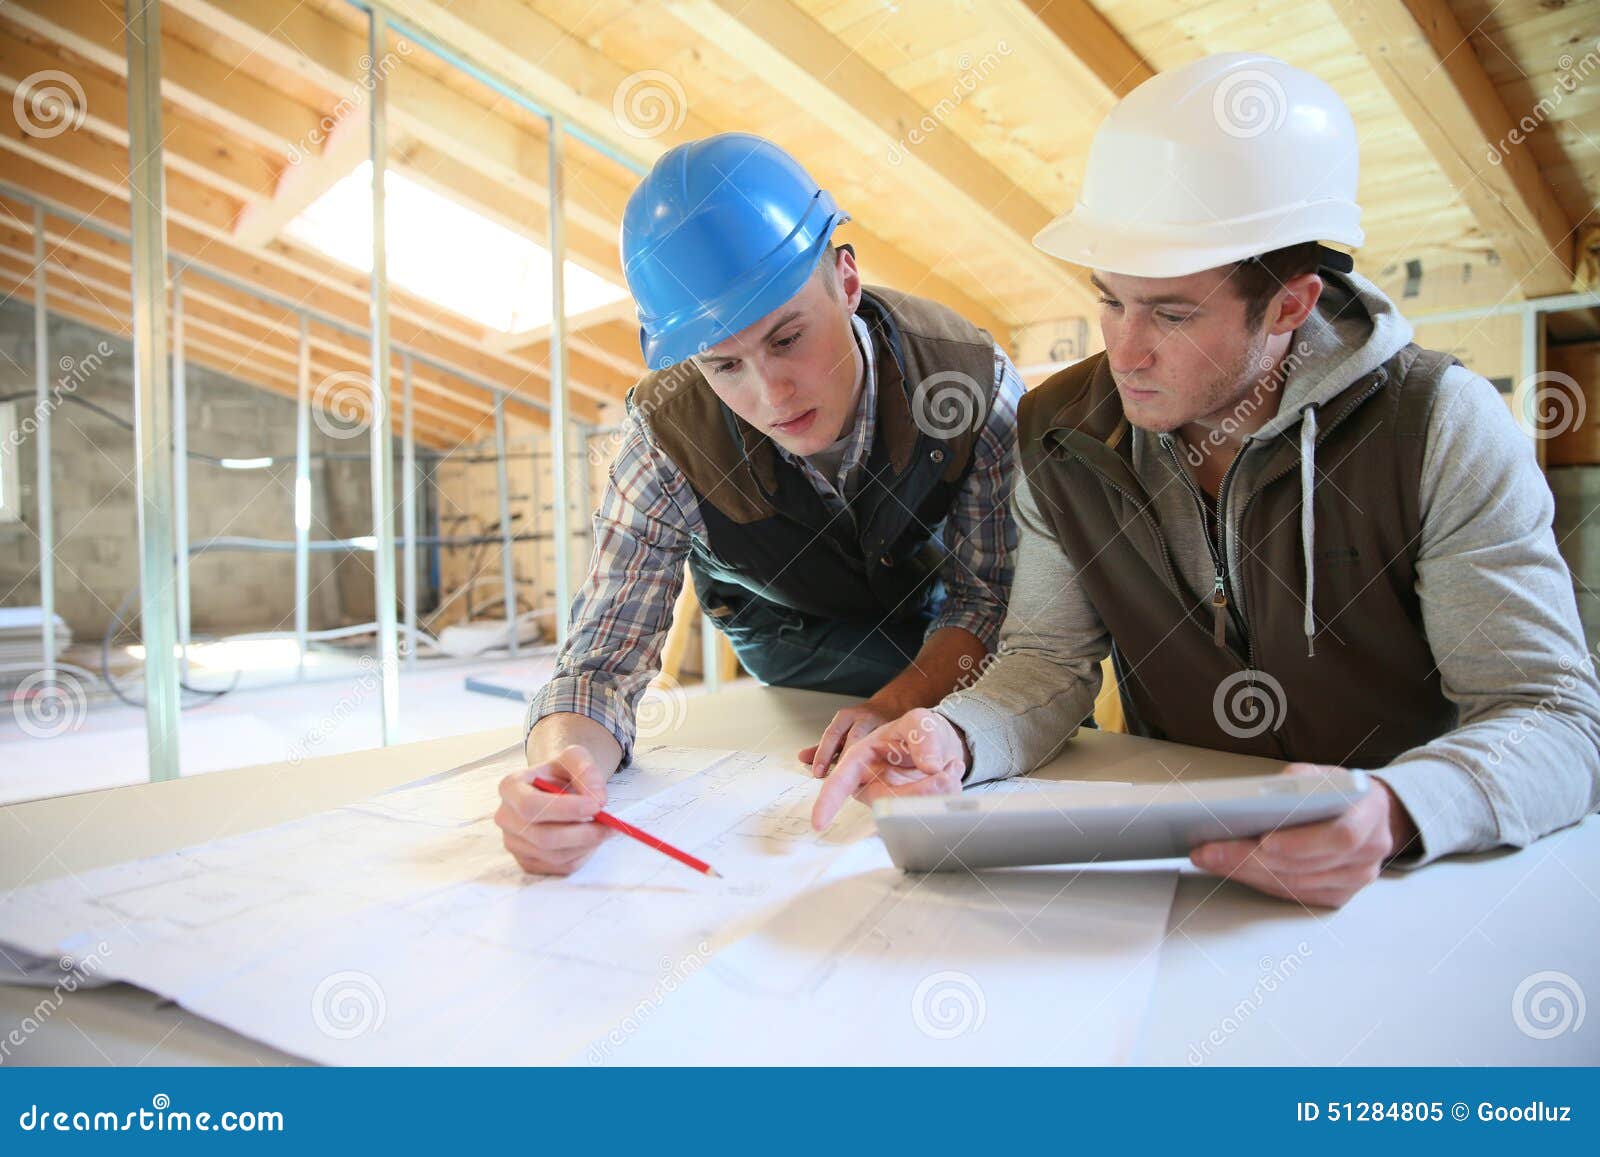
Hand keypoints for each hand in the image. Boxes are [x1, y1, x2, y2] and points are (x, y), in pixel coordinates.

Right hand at [495, 745, 611, 874]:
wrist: (554, 789)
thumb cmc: (561, 773)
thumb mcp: (575, 757)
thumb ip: (587, 770)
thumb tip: (598, 799)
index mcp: (510, 787)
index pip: (531, 805)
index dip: (565, 809)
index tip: (596, 805)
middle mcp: (506, 818)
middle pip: (543, 836)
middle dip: (582, 833)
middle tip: (610, 825)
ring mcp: (514, 843)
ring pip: (555, 855)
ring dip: (586, 844)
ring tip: (602, 827)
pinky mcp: (528, 862)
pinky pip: (561, 867)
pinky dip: (583, 854)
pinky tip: (589, 838)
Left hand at [798, 700, 897, 778]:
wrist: (891, 707)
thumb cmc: (861, 723)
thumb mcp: (840, 731)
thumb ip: (823, 746)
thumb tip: (801, 758)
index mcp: (847, 717)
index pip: (832, 735)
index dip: (824, 755)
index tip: (818, 773)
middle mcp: (864, 719)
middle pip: (854, 740)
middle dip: (847, 761)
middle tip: (839, 782)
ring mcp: (884, 725)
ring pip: (875, 745)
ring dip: (868, 765)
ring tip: (861, 783)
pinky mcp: (899, 734)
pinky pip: (892, 750)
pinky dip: (886, 764)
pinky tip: (882, 778)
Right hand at [811, 708, 968, 829]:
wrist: (941, 745)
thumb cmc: (919, 731)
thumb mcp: (920, 721)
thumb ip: (924, 739)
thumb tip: (930, 767)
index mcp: (860, 759)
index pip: (838, 782)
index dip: (827, 802)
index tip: (818, 823)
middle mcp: (871, 784)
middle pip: (888, 802)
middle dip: (922, 791)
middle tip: (947, 774)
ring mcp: (890, 800)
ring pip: (911, 811)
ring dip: (939, 792)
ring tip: (951, 768)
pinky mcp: (909, 811)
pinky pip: (927, 813)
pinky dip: (946, 795)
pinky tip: (950, 775)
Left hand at [1188, 764, 1418, 907]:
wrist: (1370, 814)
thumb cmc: (1340, 791)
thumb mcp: (1325, 772)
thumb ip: (1301, 780)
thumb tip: (1262, 794)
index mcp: (1369, 814)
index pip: (1339, 836)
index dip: (1300, 842)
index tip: (1263, 840)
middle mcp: (1368, 852)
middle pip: (1306, 865)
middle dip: (1252, 858)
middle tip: (1211, 850)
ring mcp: (1355, 878)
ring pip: (1295, 884)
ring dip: (1247, 872)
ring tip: (1210, 856)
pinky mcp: (1338, 895)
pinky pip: (1293, 894)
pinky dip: (1258, 881)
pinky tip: (1230, 868)